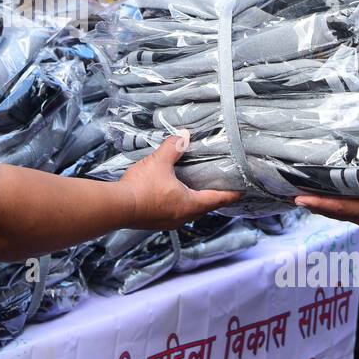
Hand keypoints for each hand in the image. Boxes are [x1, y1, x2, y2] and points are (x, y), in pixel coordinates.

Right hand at [120, 131, 242, 229]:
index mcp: (190, 204)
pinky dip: (177, 204)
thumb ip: (173, 148)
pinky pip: (172, 213)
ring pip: (187, 212)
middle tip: (218, 189)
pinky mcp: (154, 222)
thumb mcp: (160, 162)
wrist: (117, 207)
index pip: (217, 199)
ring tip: (194, 191)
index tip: (241, 192)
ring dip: (192, 202)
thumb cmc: (142, 187)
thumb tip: (184, 135)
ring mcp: (167, 222)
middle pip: (203, 208)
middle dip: (211, 199)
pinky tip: (170, 196)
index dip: (230, 194)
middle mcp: (182, 217)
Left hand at [294, 159, 358, 235]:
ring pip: (337, 213)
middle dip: (311, 203)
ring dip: (319, 205)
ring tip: (299, 195)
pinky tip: (322, 198)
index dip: (320, 202)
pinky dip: (330, 206)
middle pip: (332, 211)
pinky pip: (344, 212)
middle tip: (290, 194)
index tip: (300, 198)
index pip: (341, 207)